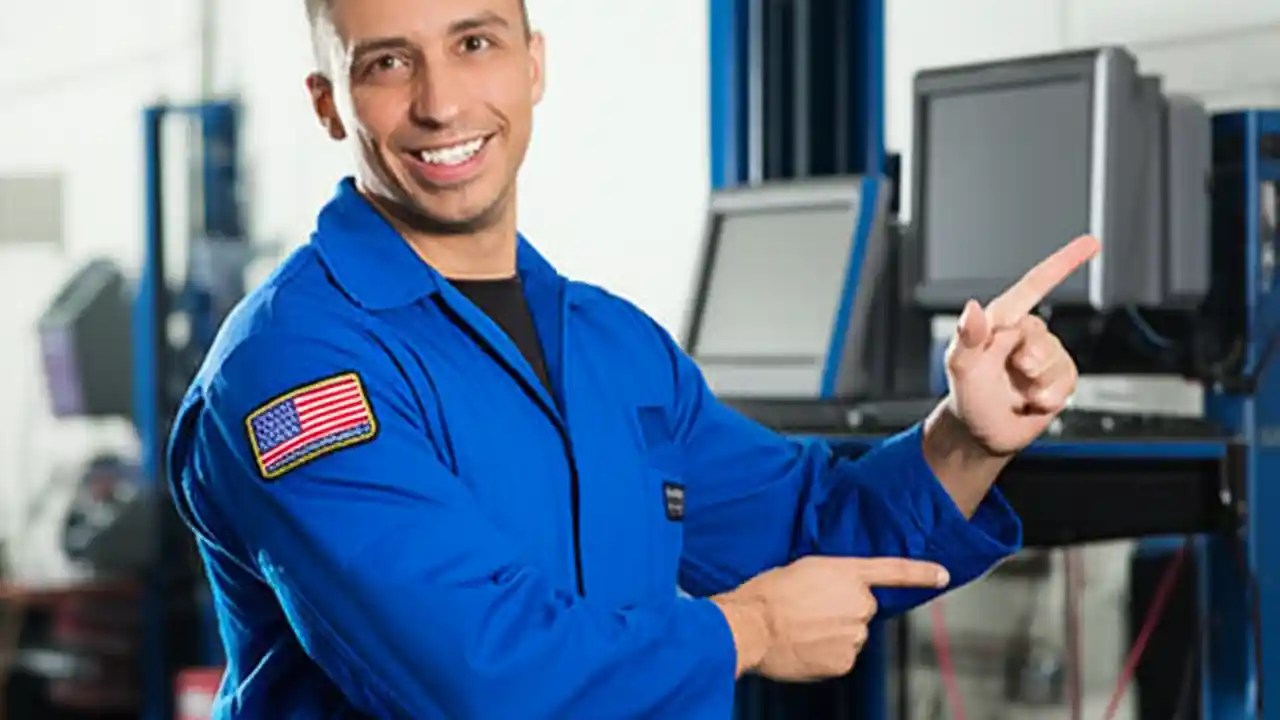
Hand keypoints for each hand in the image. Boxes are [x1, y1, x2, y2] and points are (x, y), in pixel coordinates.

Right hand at [712, 556, 949, 680]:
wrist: (751, 626)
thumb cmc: (767, 594)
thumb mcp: (801, 569)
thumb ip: (830, 579)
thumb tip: (834, 595)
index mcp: (846, 572)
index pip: (894, 570)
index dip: (921, 573)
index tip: (942, 575)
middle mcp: (858, 602)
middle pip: (863, 608)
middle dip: (844, 611)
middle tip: (810, 612)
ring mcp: (855, 633)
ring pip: (852, 634)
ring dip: (834, 634)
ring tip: (802, 630)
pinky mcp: (846, 660)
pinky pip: (842, 657)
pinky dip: (827, 655)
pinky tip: (805, 647)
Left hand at [941, 235, 1099, 455]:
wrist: (983, 432)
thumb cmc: (967, 396)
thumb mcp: (959, 369)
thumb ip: (965, 339)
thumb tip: (972, 308)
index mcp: (999, 322)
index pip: (1033, 286)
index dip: (1063, 263)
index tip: (1090, 243)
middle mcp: (1024, 334)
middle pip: (1042, 333)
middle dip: (1029, 358)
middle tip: (1012, 372)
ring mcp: (1043, 355)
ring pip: (1057, 357)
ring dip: (1039, 381)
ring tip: (1019, 391)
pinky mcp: (1059, 378)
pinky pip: (1068, 379)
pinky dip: (1051, 395)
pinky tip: (1034, 401)